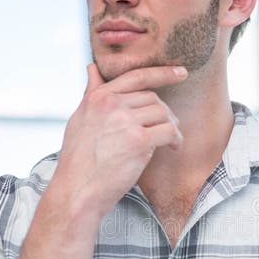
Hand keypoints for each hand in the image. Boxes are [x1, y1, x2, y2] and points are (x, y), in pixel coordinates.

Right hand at [51, 62, 186, 220]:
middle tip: (167, 127)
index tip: (181, 72)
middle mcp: (111, 105)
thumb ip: (91, 93)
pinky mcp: (138, 141)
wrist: (77, 190)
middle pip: (153, 98)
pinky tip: (174, 147)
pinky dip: (176, 139)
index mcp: (98, 98)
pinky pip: (169, 131)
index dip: (162, 73)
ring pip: (163, 113)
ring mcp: (126, 121)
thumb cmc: (78, 160)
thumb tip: (92, 68)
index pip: (136, 77)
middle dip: (163, 113)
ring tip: (170, 140)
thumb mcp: (79, 119)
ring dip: (172, 126)